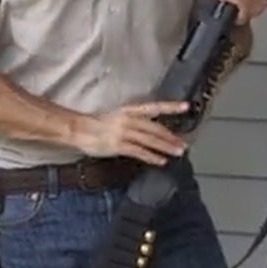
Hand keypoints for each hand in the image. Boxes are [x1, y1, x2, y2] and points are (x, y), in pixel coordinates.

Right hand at [71, 101, 189, 166]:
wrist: (79, 129)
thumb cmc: (97, 125)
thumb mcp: (118, 117)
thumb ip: (134, 122)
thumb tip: (151, 130)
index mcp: (130, 110)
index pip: (155, 107)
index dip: (171, 107)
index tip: (186, 106)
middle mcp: (129, 119)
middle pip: (156, 128)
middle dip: (172, 137)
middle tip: (184, 144)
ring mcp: (124, 132)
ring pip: (150, 140)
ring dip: (166, 147)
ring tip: (177, 152)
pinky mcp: (119, 145)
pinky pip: (140, 152)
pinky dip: (152, 157)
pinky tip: (161, 161)